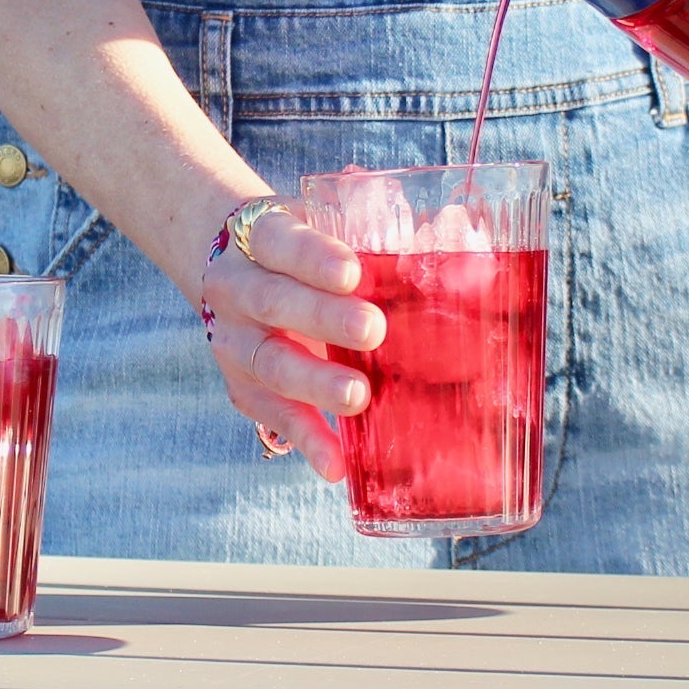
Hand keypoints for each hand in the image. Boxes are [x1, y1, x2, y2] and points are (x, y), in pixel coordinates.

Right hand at [197, 199, 385, 481]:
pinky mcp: (243, 389)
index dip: (312, 257)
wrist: (241, 272)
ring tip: (358, 396)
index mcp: (257, 238)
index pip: (279, 241)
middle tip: (372, 329)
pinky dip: (308, 441)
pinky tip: (336, 464)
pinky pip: (274, 418)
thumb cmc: (305, 249)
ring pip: (269, 364)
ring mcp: (234, 343)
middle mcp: (236, 290)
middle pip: (273, 302)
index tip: (352, 272)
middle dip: (322, 319)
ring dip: (315, 383)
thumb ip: (377, 229)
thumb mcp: (325, 224)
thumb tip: (454, 225)